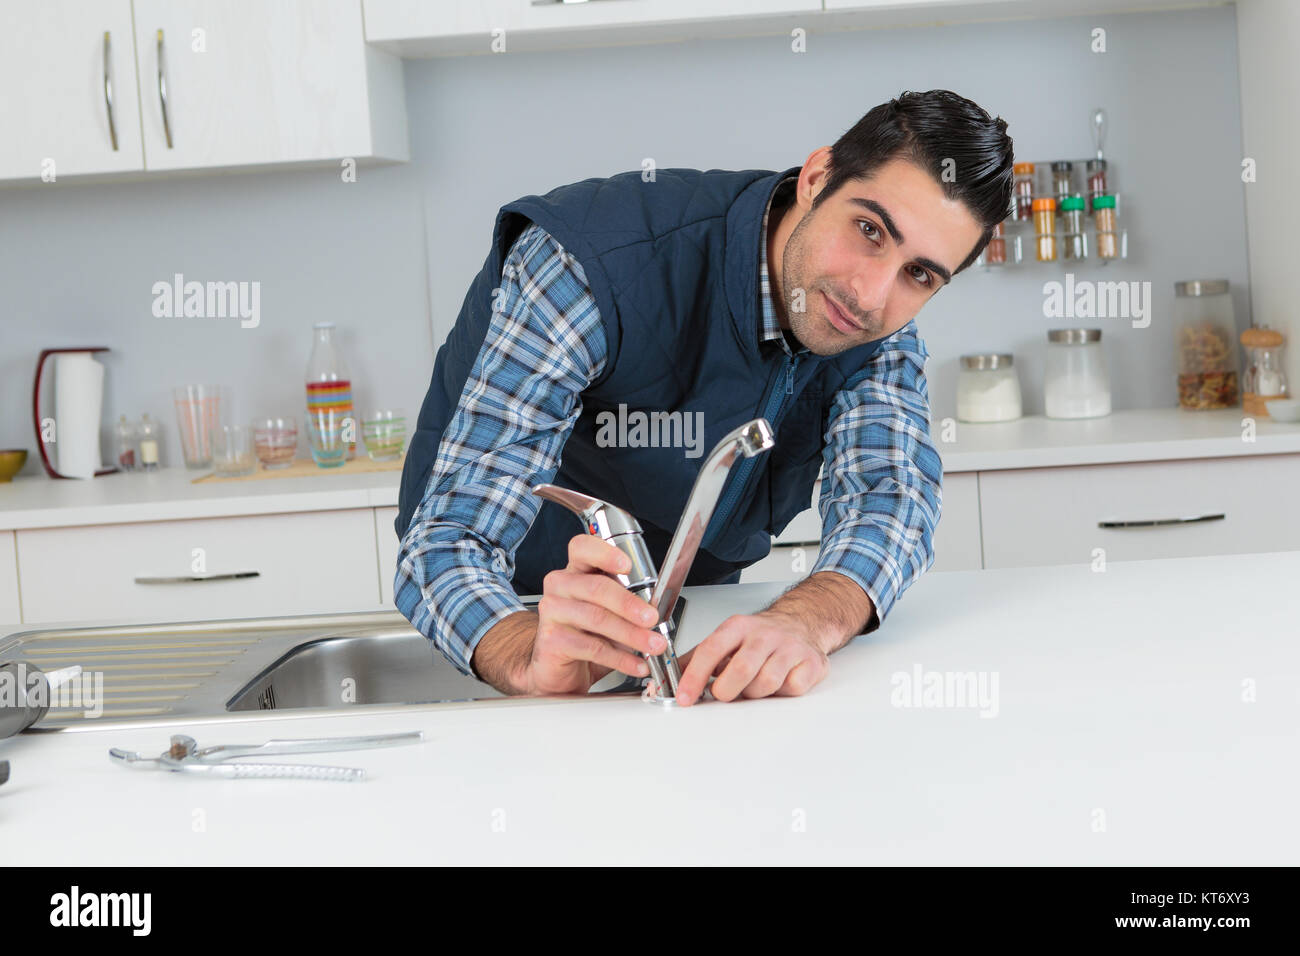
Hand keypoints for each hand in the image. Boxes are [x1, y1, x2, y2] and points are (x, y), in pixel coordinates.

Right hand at [524, 533, 667, 695]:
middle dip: (629, 604)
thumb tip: (658, 605)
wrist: (562, 668)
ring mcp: (552, 612)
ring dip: (631, 634)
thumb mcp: (611, 612)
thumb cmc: (588, 633)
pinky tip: (637, 664)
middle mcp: (561, 586)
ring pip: (596, 618)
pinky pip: (592, 648)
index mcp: (577, 571)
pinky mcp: (551, 640)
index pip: (583, 548)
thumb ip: (630, 601)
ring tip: (653, 644)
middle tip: (652, 617)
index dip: (604, 554)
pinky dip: (621, 658)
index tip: (627, 566)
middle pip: (595, 587)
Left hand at [673, 610, 828, 705]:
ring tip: (754, 685)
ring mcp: (789, 647)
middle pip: (740, 669)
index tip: (685, 697)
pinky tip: (779, 682)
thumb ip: (696, 659)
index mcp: (738, 627)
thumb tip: (667, 679)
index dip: (694, 676)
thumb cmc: (759, 638)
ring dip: (755, 693)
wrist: (800, 624)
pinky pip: (792, 689)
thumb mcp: (726, 640)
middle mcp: (764, 634)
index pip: (711, 649)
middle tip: (725, 693)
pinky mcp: (811, 663)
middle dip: (727, 690)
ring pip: (766, 684)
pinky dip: (782, 693)